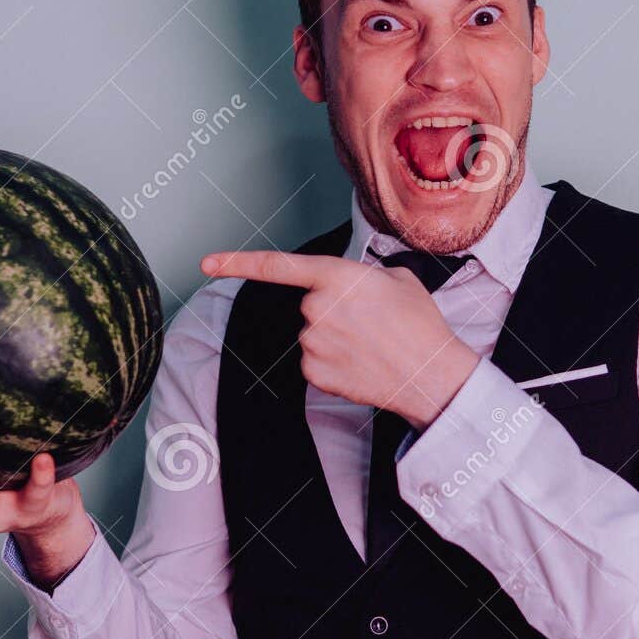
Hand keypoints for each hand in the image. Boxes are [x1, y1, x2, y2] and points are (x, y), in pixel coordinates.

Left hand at [200, 250, 478, 428]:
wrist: (431, 375)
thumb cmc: (420, 326)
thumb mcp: (398, 280)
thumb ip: (362, 274)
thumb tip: (350, 285)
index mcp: (337, 277)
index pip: (277, 266)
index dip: (237, 263)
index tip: (207, 264)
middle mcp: (317, 308)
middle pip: (308, 305)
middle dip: (333, 311)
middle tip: (372, 321)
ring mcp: (312, 343)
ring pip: (311, 335)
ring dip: (334, 338)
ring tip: (372, 344)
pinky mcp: (314, 373)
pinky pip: (314, 362)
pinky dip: (334, 364)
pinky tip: (362, 365)